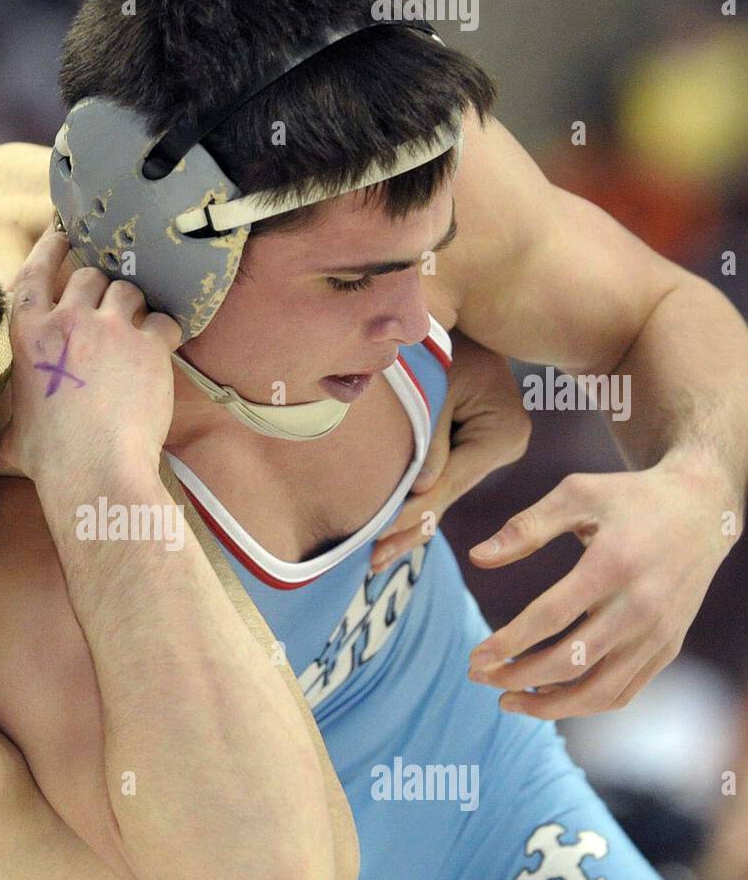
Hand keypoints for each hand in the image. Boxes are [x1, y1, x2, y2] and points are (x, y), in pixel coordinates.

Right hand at [0, 229, 181, 484]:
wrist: (96, 470)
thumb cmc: (51, 459)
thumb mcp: (13, 426)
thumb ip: (13, 408)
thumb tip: (6, 421)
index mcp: (30, 336)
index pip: (35, 274)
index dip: (49, 249)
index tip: (62, 235)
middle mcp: (69, 322)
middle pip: (88, 276)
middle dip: (99, 286)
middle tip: (108, 306)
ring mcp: (112, 330)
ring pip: (128, 290)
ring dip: (133, 304)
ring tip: (136, 328)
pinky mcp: (149, 346)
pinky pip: (164, 320)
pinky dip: (165, 330)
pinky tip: (162, 347)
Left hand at [371, 331, 529, 571]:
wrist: (461, 316)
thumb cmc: (443, 346)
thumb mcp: (435, 390)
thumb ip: (429, 442)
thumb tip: (420, 494)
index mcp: (502, 434)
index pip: (448, 483)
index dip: (410, 512)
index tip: (377, 537)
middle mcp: (506, 447)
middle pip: (447, 497)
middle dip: (407, 530)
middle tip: (372, 564)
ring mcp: (493, 450)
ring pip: (444, 497)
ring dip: (408, 527)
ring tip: (375, 562)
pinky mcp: (476, 449)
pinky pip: (443, 483)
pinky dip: (416, 506)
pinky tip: (392, 537)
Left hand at [467, 454, 739, 716]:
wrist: (702, 509)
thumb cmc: (630, 498)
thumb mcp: (578, 493)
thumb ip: (526, 526)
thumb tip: (477, 558)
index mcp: (613, 565)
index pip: (550, 617)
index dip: (507, 643)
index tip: (474, 656)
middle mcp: (641, 606)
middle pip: (570, 662)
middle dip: (516, 676)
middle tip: (477, 676)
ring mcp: (658, 632)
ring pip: (599, 691)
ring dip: (547, 705)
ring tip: (506, 699)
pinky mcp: (667, 647)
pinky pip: (623, 691)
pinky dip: (582, 703)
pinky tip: (547, 693)